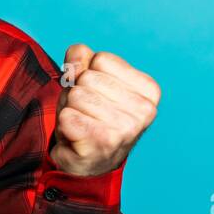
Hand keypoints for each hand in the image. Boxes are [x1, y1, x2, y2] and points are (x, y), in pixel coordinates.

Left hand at [50, 44, 159, 176]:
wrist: (90, 162)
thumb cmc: (91, 116)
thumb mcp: (87, 81)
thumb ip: (82, 59)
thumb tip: (78, 51)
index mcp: (149, 90)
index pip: (101, 59)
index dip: (88, 74)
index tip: (95, 95)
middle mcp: (145, 109)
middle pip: (86, 78)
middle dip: (76, 94)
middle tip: (85, 114)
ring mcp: (126, 128)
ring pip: (75, 96)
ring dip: (69, 110)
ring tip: (81, 124)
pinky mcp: (103, 142)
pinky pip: (67, 116)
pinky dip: (64, 125)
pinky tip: (77, 137)